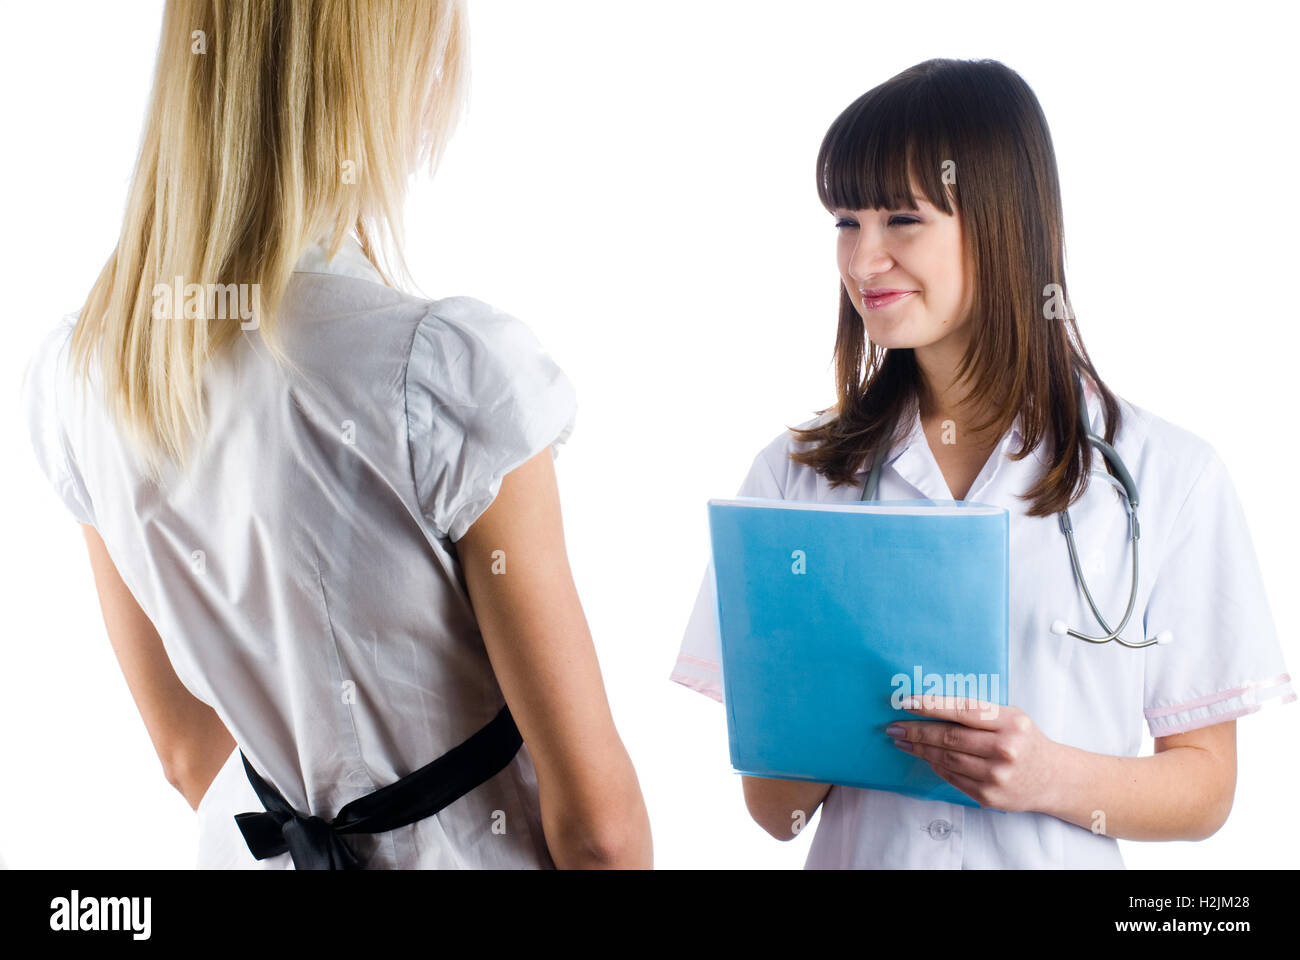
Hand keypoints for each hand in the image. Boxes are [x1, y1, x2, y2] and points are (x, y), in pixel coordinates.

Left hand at [885, 696, 1061, 813]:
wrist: (1053, 778)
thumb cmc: (1025, 740)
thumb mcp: (1011, 716)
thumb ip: (979, 711)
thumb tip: (932, 704)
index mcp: (1010, 723)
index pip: (963, 710)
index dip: (932, 705)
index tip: (906, 702)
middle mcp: (1004, 749)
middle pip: (949, 738)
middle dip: (916, 731)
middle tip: (894, 726)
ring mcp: (996, 776)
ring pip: (947, 759)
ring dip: (920, 749)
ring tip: (902, 741)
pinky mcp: (989, 796)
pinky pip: (953, 778)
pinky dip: (935, 765)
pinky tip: (924, 756)